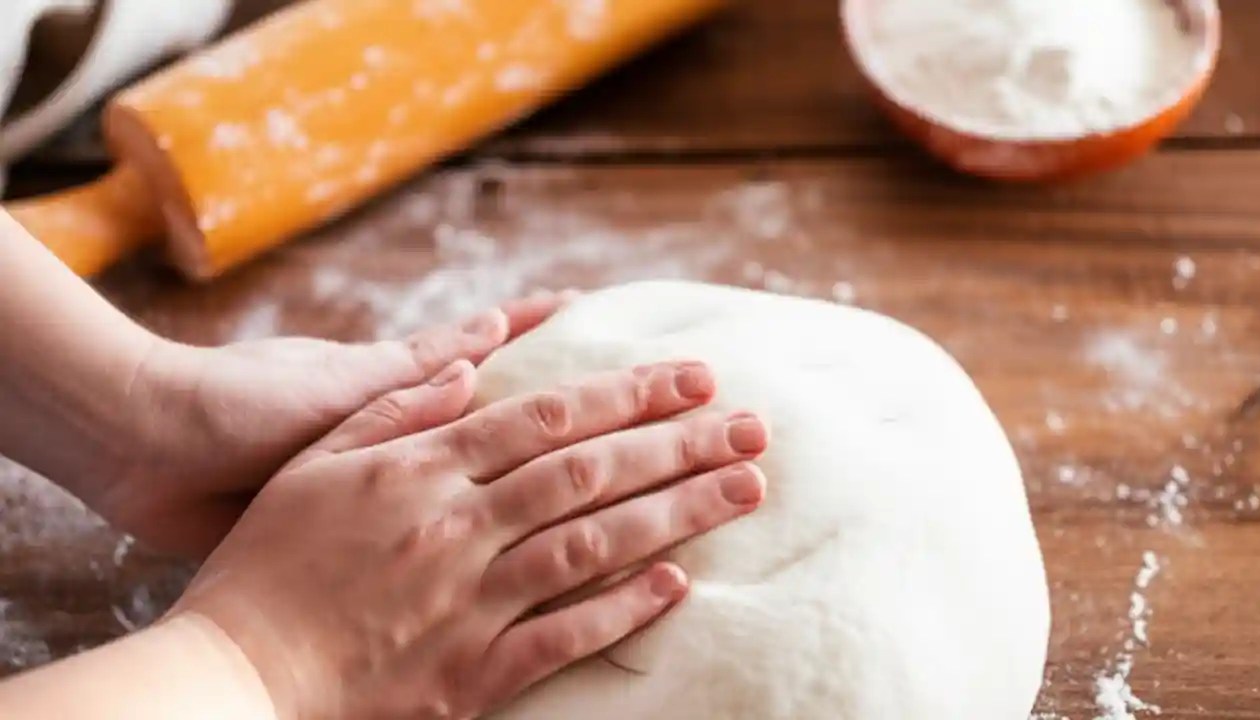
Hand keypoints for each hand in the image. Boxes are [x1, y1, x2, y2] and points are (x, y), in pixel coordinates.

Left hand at [97, 293, 571, 557]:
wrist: (152, 454)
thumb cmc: (242, 400)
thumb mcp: (340, 384)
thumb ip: (414, 375)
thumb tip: (494, 335)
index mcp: (392, 385)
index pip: (482, 351)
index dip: (533, 328)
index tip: (587, 305)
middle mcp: (392, 430)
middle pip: (481, 414)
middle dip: (537, 404)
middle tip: (598, 398)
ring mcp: (369, 477)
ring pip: (453, 477)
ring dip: (503, 475)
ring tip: (564, 480)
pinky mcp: (340, 523)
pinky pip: (406, 529)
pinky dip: (448, 529)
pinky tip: (486, 547)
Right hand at [172, 360, 768, 719]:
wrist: (234, 678)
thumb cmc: (266, 567)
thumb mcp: (315, 465)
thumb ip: (395, 410)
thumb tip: (472, 365)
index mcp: (422, 470)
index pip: (549, 417)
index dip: (631, 393)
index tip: (695, 377)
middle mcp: (458, 528)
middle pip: (590, 472)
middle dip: (679, 443)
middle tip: (753, 425)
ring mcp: (470, 602)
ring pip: (593, 545)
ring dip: (677, 513)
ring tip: (745, 489)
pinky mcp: (472, 673)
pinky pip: (564, 638)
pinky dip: (624, 610)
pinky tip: (679, 583)